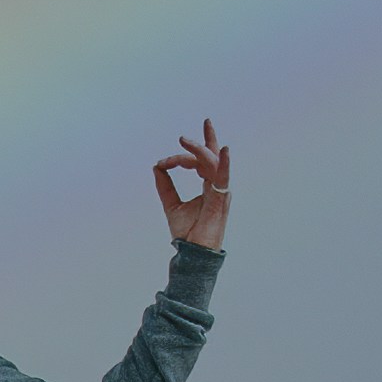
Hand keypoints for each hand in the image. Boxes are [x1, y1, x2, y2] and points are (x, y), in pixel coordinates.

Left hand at [153, 118, 229, 248]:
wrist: (192, 253)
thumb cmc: (188, 233)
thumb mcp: (171, 204)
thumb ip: (165, 186)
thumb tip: (156, 167)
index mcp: (208, 186)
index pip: (201, 162)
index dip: (183, 156)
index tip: (163, 162)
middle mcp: (216, 186)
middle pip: (211, 158)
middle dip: (205, 140)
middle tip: (193, 129)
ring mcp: (220, 192)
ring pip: (211, 163)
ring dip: (198, 150)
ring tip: (183, 141)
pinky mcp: (221, 200)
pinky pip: (224, 177)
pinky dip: (224, 163)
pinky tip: (224, 150)